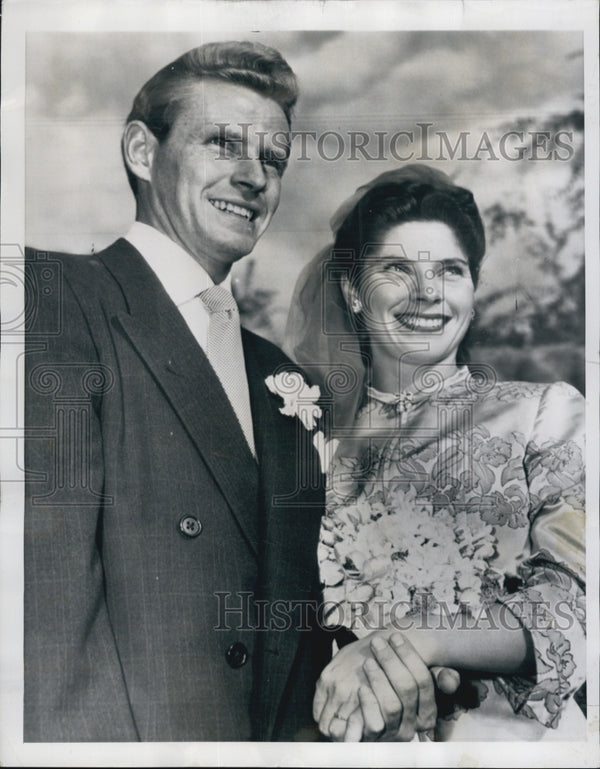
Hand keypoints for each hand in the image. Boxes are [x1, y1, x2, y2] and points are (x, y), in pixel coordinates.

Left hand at [313, 631, 459, 740]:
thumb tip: (452, 680)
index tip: (394, 636)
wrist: (356, 715)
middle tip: (377, 643)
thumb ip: (434, 677)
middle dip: (391, 661)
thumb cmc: (387, 690)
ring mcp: (394, 734)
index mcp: (426, 711)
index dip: (409, 656)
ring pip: (392, 705)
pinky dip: (368, 702)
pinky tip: (361, 687)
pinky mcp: (374, 741)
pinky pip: (374, 722)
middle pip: (407, 689)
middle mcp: (413, 726)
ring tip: (367, 662)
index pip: (424, 681)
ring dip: (378, 679)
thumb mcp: (410, 680)